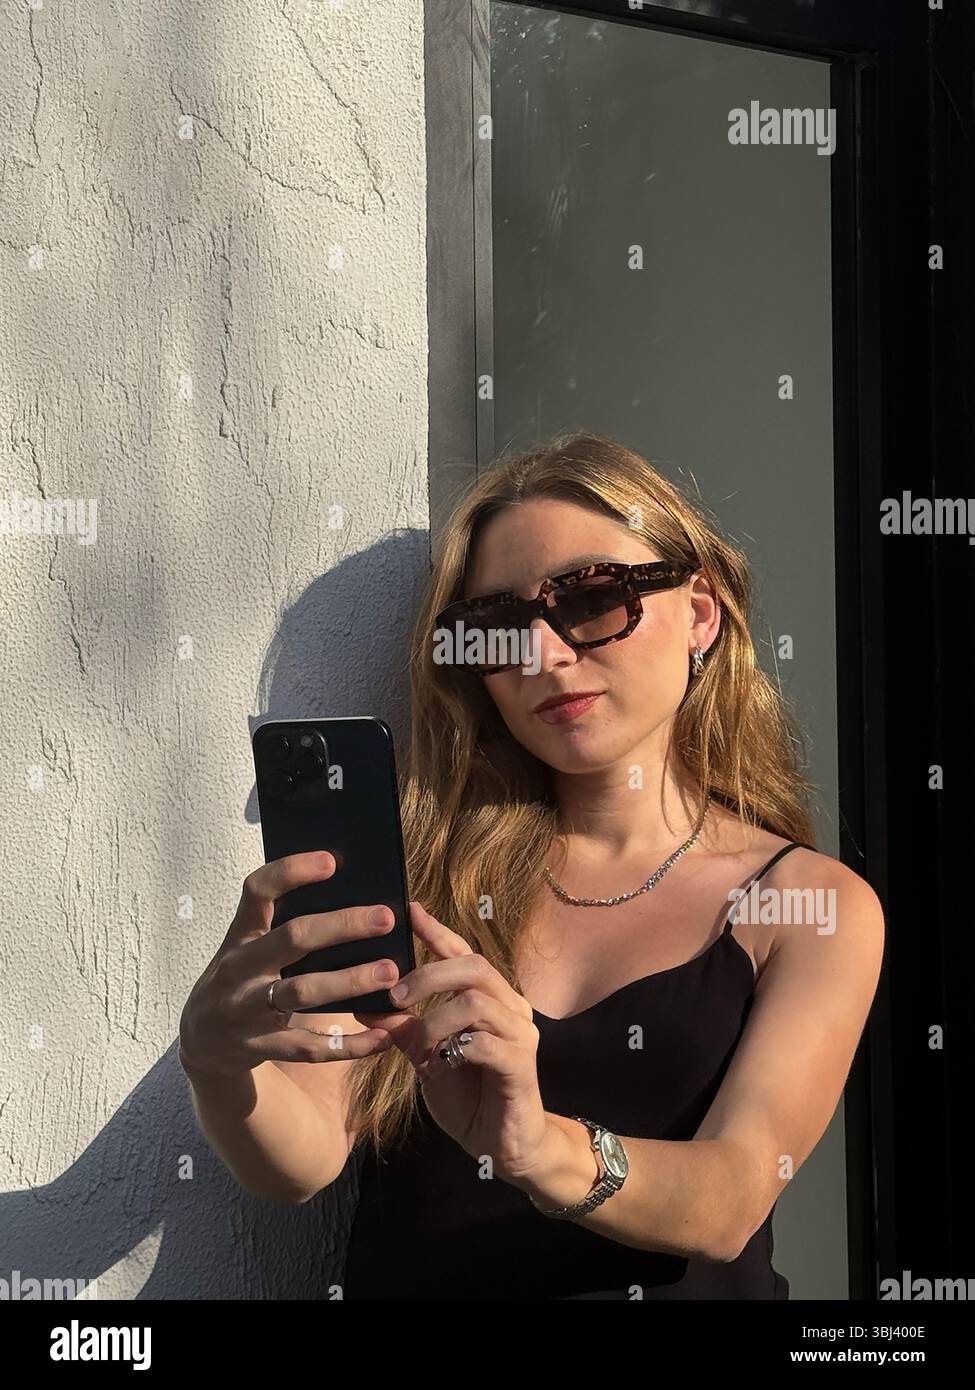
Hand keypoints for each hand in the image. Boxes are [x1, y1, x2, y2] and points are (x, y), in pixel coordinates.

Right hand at [178, 851, 409, 1075]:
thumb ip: (284, 928)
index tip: (331, 861)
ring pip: (302, 991)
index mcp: (240, 934)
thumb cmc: (242, 979)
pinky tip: (383, 1036)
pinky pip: (309, 1046)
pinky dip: (349, 1045)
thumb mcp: (248, 948)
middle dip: (342, 926)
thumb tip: (353, 901)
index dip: (291, 871)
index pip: (258, 891)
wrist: (201, 1041)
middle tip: (385, 918)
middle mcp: (239, 968)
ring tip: (390, 971)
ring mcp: (246, 1009)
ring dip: (350, 981)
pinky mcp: (259, 1047)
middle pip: (292, 938)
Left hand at [355, 901, 549, 1184]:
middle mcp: (511, 1007)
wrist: (504, 1146)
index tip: (409, 909)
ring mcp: (520, 1034)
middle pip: (474, 966)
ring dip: (435, 1021)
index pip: (464, 953)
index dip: (437, 931)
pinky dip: (451, 1052)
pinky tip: (435, 1070)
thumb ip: (405, 1029)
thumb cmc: (467, 1096)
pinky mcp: (521, 1065)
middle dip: (429, 973)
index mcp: (489, 998)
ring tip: (416, 1048)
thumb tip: (367, 1002)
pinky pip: (485, 1044)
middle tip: (395, 994)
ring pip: (476, 1002)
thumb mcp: (427, 1057)